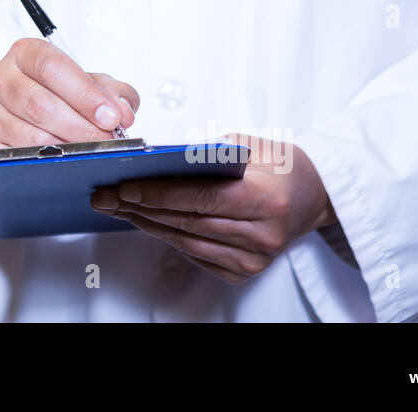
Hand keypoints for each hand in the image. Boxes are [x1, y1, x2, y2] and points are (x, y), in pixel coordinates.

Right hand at [0, 38, 139, 148]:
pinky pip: (19, 157)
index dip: (85, 94)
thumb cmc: (60, 93)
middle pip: (41, 105)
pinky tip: (65, 159)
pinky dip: (47, 162)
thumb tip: (121, 112)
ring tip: (91, 150)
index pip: (52, 69)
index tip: (110, 116)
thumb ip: (111, 92)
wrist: (32, 111)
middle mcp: (1, 78)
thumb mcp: (89, 82)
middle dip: (82, 126)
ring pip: (33, 136)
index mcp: (26, 54)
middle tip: (107, 139)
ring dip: (69, 147)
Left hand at [90, 134, 338, 283]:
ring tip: (116, 206)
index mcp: (266, 199)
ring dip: (146, 223)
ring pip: (186, 241)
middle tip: (105, 195)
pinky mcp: (244, 272)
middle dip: (140, 208)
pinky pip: (194, 254)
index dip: (160, 194)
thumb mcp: (250, 145)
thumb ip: (209, 154)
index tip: (125, 186)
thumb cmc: (278, 164)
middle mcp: (262, 235)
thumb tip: (157, 159)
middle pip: (188, 222)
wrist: (312, 195)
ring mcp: (254, 259)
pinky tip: (144, 220)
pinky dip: (167, 235)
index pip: (202, 198)